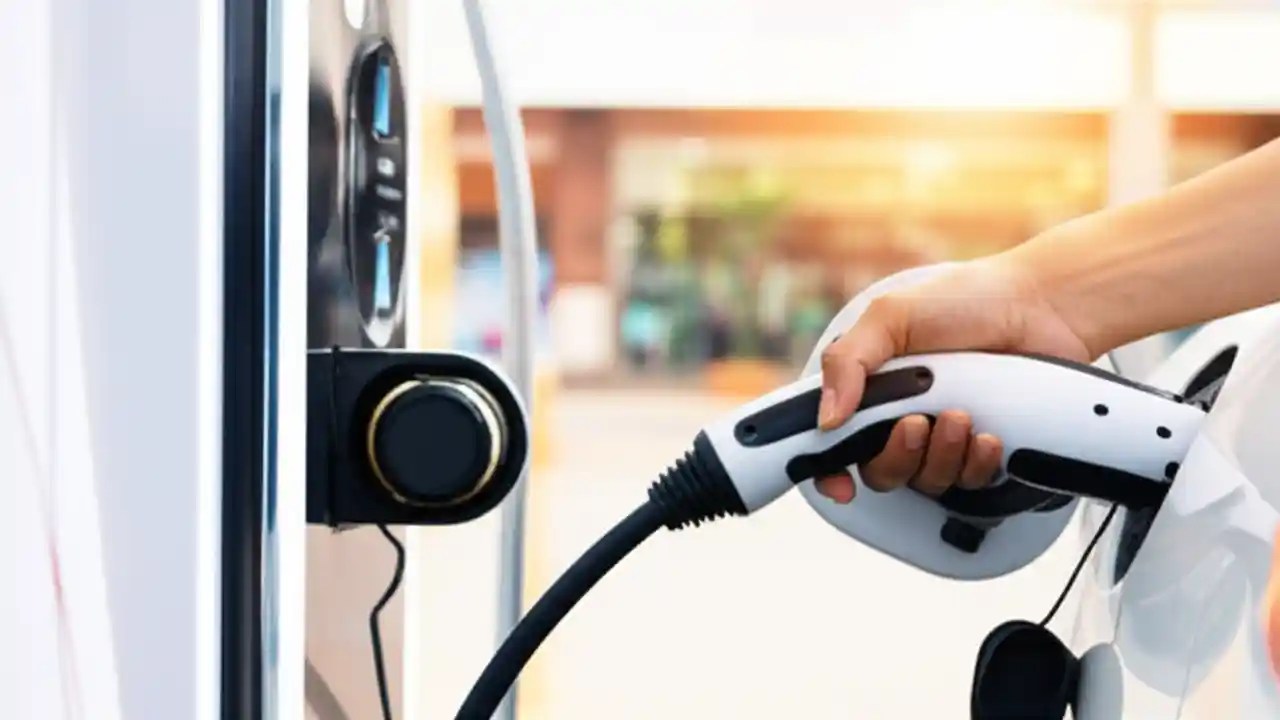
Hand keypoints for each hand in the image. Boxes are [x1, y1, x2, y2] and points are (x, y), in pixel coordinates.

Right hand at [814, 256, 1092, 502]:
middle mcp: (900, 419)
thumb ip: (848, 362)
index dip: (829, 472)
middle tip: (917, 424)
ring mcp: (943, 439)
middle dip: (896, 457)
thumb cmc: (962, 301)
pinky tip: (989, 436)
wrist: (1040, 306)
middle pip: (880, 473)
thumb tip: (827, 420)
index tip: (842, 484)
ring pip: (926, 481)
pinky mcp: (983, 452)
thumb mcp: (890, 317)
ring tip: (962, 417)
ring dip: (941, 457)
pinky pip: (970, 482)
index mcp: (869, 390)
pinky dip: (977, 464)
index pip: (834, 444)